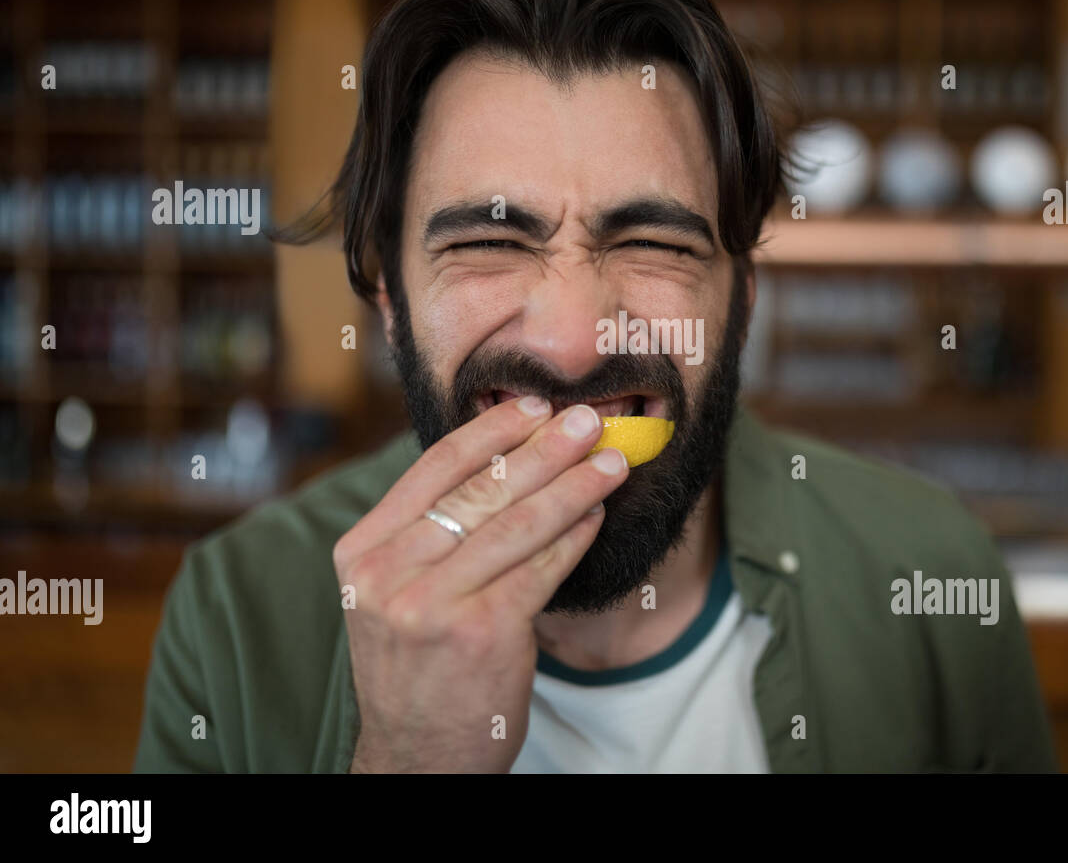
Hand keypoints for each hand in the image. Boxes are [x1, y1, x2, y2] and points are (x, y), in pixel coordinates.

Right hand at [334, 397, 628, 771]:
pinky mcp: (482, 632)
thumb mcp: (392, 594)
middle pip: (481, 490)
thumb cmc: (418, 665)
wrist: (418, 755)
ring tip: (610, 462)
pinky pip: (541, 568)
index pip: (433, 470)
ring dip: (574, 486)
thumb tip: (502, 457)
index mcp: (361, 553)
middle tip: (586, 421)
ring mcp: (432, 605)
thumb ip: (427, 533)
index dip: (490, 431)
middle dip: (544, 449)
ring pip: (518, 524)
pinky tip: (596, 516)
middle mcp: (387, 575)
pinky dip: (575, 537)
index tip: (532, 406)